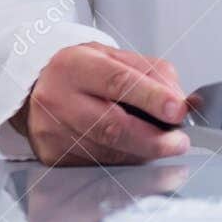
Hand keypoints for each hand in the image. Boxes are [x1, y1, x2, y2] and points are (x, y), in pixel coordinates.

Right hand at [10, 43, 189, 166]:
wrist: (38, 89)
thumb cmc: (84, 72)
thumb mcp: (116, 57)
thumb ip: (154, 74)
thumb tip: (183, 103)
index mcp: (75, 65)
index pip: (118, 82)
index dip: (152, 98)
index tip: (178, 110)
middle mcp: (58, 99)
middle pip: (111, 126)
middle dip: (153, 139)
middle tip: (179, 142)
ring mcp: (52, 131)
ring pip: (109, 151)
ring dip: (143, 152)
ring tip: (162, 144)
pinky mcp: (53, 156)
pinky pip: (99, 164)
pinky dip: (126, 160)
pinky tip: (135, 151)